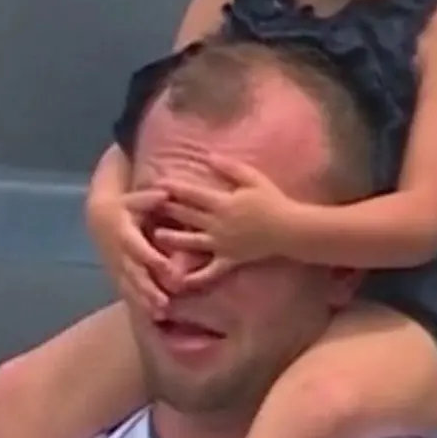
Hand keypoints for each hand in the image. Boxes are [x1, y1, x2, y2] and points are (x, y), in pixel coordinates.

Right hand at [88, 188, 175, 313]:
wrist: (98, 217)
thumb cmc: (124, 205)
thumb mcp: (133, 198)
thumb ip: (149, 198)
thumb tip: (164, 193)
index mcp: (123, 233)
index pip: (137, 248)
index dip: (150, 258)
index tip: (167, 269)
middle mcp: (119, 253)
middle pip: (133, 274)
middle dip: (148, 289)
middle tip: (165, 303)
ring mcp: (117, 267)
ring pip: (130, 287)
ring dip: (144, 301)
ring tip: (161, 314)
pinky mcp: (117, 275)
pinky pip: (127, 292)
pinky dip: (139, 305)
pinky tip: (153, 317)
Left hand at [159, 157, 300, 277]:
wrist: (290, 229)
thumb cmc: (273, 201)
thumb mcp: (253, 178)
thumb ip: (230, 167)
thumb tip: (208, 156)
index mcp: (222, 203)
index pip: (192, 193)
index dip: (173, 188)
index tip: (156, 183)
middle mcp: (218, 223)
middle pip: (187, 215)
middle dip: (166, 210)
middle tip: (146, 207)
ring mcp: (222, 243)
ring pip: (191, 242)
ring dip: (173, 239)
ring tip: (156, 237)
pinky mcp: (229, 259)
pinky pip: (210, 271)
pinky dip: (196, 277)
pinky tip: (181, 281)